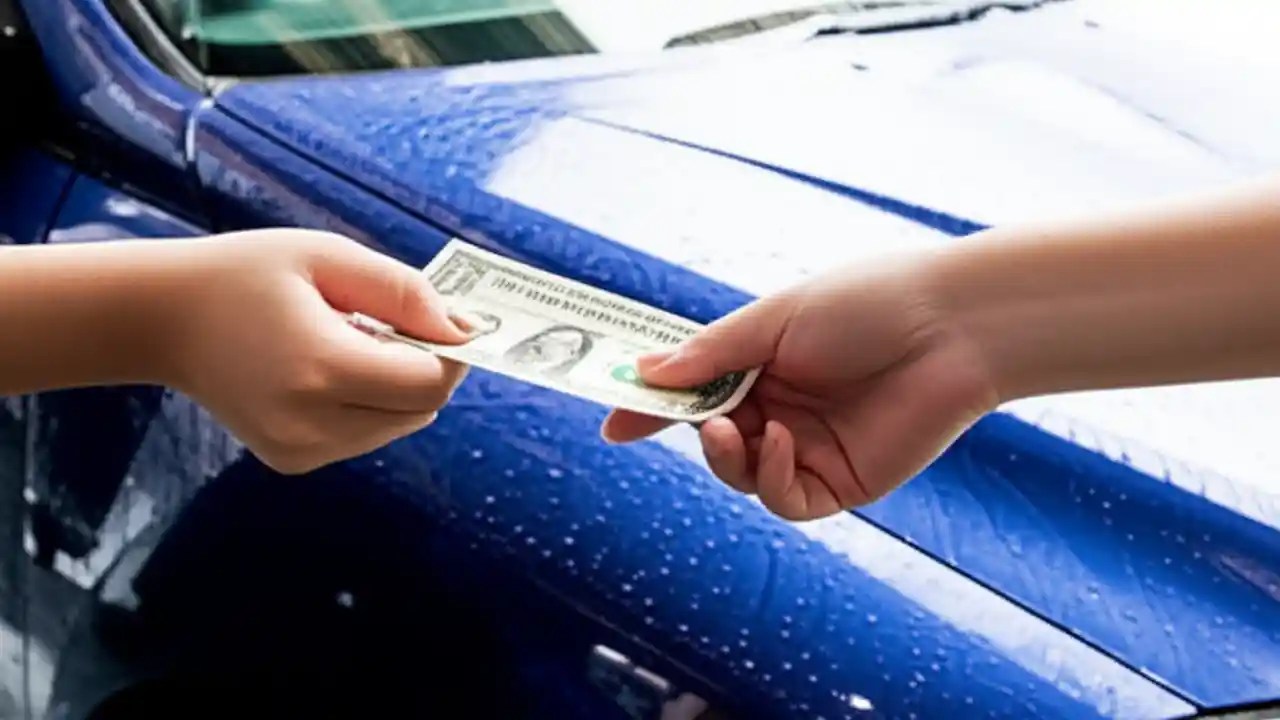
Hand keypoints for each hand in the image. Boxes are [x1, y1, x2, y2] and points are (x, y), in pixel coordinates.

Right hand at [167, 229, 468, 473]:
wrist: (164, 319)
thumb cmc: (246, 275)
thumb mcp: (328, 257)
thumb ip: (404, 293)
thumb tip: (464, 329)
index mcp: (321, 369)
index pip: (429, 384)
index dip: (450, 353)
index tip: (442, 320)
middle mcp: (311, 424)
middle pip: (419, 409)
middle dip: (423, 368)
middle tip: (388, 324)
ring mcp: (299, 450)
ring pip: (397, 425)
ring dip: (395, 387)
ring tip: (345, 342)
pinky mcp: (292, 460)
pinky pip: (364, 434)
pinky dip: (366, 403)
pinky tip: (324, 369)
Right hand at [601, 257, 997, 520]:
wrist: (953, 326)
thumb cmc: (868, 303)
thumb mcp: (773, 321)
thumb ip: (710, 355)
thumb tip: (642, 375)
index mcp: (764, 361)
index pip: (696, 390)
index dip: (653, 406)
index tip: (611, 421)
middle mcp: (782, 406)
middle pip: (711, 434)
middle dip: (687, 430)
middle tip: (677, 419)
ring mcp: (810, 446)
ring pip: (740, 474)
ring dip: (724, 457)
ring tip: (731, 430)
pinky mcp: (842, 480)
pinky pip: (785, 498)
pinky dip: (769, 477)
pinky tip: (780, 442)